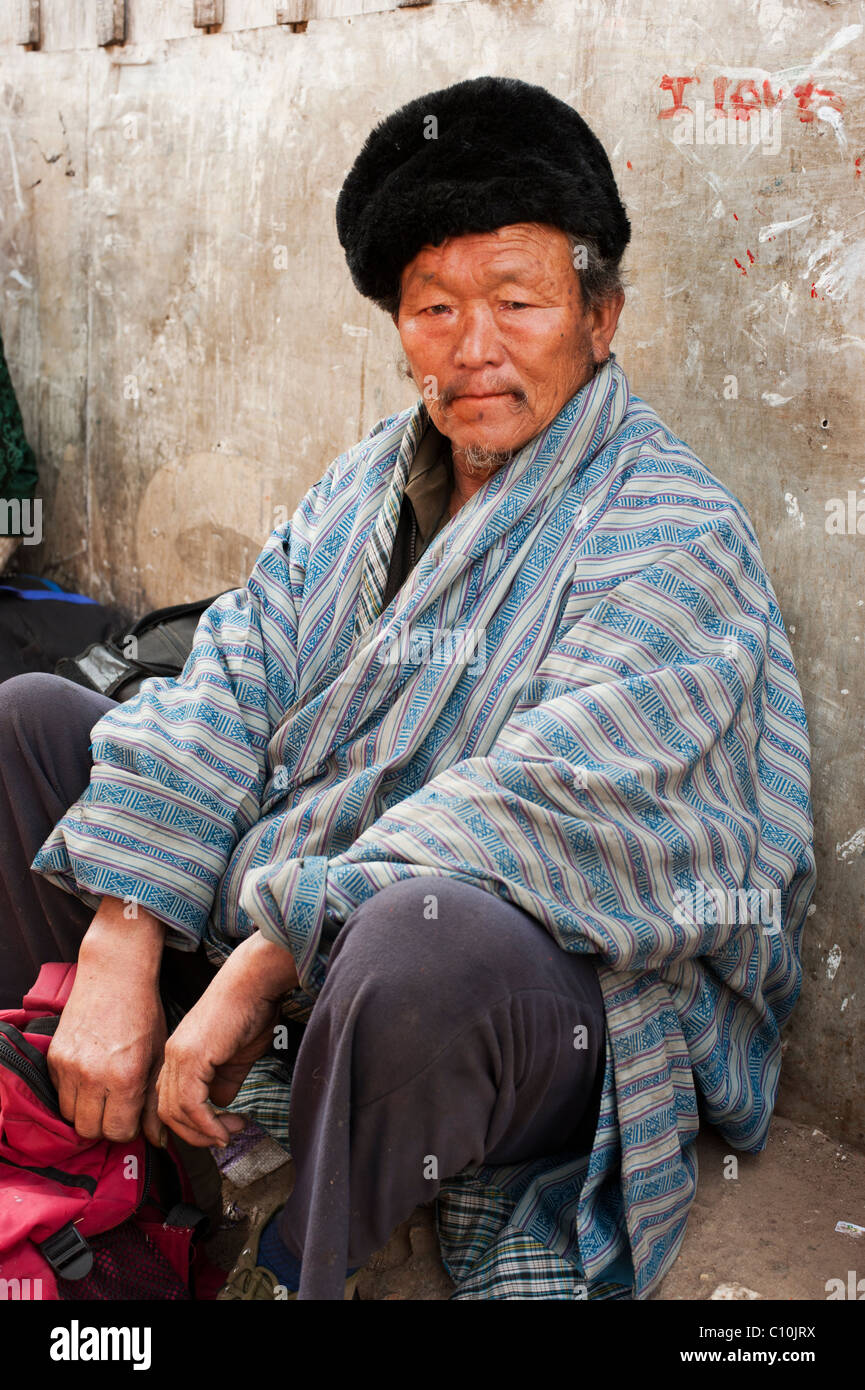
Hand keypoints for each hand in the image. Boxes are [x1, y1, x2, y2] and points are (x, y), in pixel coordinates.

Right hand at [47, 896, 167, 1144]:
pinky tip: (91, 1074)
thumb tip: (158, 1140)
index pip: (118, 1132)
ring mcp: (69, 1066)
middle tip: (119, 1106)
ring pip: (70, 1116)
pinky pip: (59, 1093)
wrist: (115, 976)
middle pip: (90, 1130)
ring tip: (104, 1091)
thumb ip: (155, 1103)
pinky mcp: (54, 1057)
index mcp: (124, 1077)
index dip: (128, 1128)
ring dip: (87, 1110)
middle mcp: (92, 1076)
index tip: (134, 1114)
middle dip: (106, 1124)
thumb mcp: (158, 1057)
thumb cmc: (144, 1014)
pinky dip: (73, 1092)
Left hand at [156, 931, 298, 1147]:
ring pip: (176, 1112)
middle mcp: (172, 1056)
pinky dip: (207, 1124)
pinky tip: (224, 1129)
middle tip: (225, 1137)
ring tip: (229, 1133)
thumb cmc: (251, 1011)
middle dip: (195, 1135)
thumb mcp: (236, 1056)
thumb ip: (225, 1082)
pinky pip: (191, 1104)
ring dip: (203, 1133)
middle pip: (168, 1112)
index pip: (171, 1101)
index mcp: (179, 1054)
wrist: (256, 981)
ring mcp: (179, 1056)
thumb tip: (220, 1106)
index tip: (219, 1132)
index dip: (190, 1125)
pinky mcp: (192, 1057)